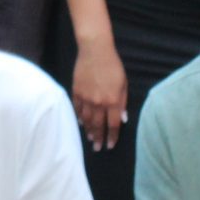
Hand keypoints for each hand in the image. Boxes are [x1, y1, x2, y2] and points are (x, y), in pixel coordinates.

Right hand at [70, 37, 127, 152]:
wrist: (95, 50)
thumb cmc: (113, 66)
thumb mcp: (123, 84)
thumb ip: (122, 102)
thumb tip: (122, 119)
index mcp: (112, 101)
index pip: (113, 124)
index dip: (112, 136)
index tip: (111, 145)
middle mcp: (98, 102)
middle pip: (98, 125)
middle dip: (99, 138)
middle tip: (98, 148)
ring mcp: (85, 98)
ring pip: (86, 120)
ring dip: (89, 131)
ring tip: (90, 139)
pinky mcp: (76, 92)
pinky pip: (77, 109)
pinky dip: (79, 117)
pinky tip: (81, 123)